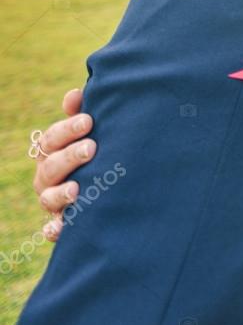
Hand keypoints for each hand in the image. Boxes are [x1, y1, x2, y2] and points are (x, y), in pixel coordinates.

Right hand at [32, 87, 95, 241]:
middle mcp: (48, 177)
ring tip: (76, 189)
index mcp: (52, 151)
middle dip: (69, 157)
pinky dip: (54, 230)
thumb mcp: (92, 129)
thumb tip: (75, 95)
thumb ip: (82, 112)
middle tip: (92, 148)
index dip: (66, 130)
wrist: (114, 179)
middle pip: (49, 168)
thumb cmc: (100, 145)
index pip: (50, 140)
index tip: (89, 121)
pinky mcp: (63, 223)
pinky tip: (62, 227)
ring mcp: (53, 201)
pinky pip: (52, 230)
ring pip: (47, 199)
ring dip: (60, 194)